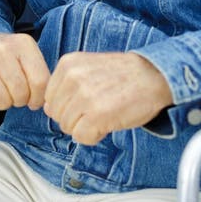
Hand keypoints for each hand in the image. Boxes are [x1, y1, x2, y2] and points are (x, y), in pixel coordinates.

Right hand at [0, 33, 50, 112]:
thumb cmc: (4, 56)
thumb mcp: (25, 55)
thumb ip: (38, 74)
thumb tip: (44, 103)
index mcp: (22, 43)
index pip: (40, 80)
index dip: (39, 98)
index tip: (34, 100)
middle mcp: (2, 50)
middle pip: (21, 94)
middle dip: (19, 100)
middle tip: (13, 93)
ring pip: (2, 102)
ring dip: (2, 102)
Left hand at [43, 51, 172, 145]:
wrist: (153, 75)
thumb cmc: (123, 74)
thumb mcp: (88, 67)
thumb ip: (66, 83)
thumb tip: (47, 107)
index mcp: (68, 64)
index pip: (48, 98)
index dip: (67, 105)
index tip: (86, 100)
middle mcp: (73, 78)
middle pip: (56, 115)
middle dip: (74, 117)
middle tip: (97, 108)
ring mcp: (84, 97)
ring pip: (68, 127)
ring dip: (85, 126)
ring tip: (104, 113)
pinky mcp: (97, 115)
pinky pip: (81, 137)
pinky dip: (94, 136)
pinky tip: (108, 123)